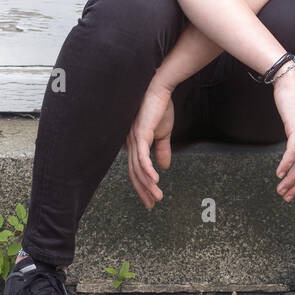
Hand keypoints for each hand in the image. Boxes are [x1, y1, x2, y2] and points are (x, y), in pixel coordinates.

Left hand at [127, 79, 175, 209]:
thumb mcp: (164, 133)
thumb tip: (164, 167)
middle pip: (135, 173)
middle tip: (152, 204)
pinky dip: (148, 171)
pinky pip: (142, 157)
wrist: (160, 90)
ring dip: (148, 184)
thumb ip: (162, 150)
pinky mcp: (140, 134)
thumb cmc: (160, 107)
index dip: (142, 186)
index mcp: (135, 144)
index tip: (149, 199)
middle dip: (143, 190)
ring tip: (157, 196)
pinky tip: (155, 181)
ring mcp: (134, 139)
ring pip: (138, 168)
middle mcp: (130, 143)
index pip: (136, 170)